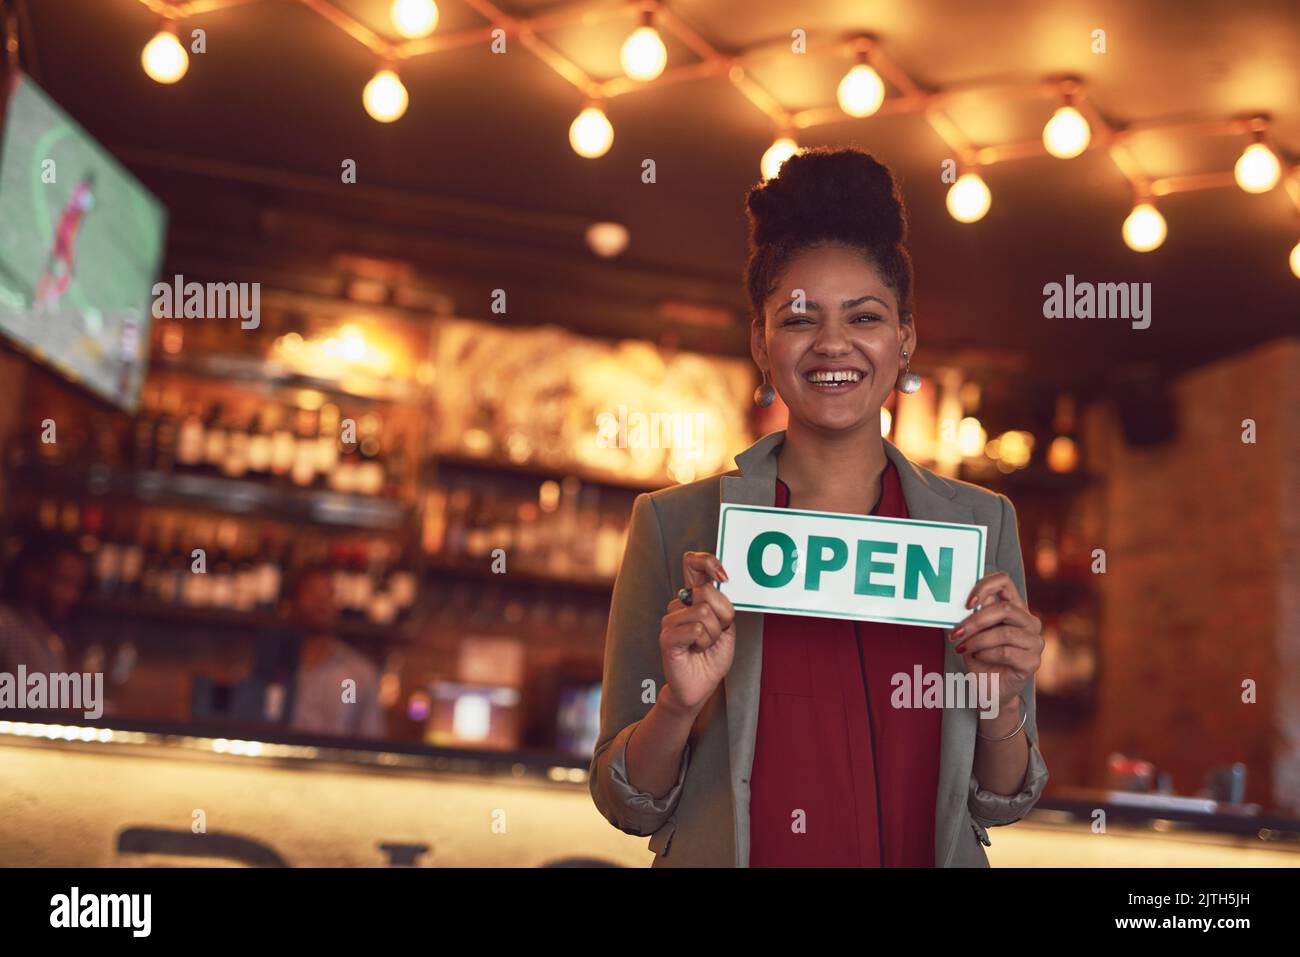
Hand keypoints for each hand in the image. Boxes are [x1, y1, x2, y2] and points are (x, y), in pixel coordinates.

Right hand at [659, 552, 735, 714]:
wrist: (700, 686)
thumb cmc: (712, 657)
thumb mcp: (727, 628)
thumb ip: (723, 606)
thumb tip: (718, 583)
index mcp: (694, 598)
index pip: (692, 563)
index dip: (707, 562)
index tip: (724, 576)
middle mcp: (679, 604)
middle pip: (707, 591)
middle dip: (723, 615)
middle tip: (717, 633)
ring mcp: (670, 620)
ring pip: (704, 613)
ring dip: (714, 634)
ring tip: (704, 645)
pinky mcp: (667, 637)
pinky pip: (696, 629)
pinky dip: (705, 642)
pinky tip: (696, 650)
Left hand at [949, 572, 1042, 709]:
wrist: (988, 690)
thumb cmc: (979, 657)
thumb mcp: (972, 633)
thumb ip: (974, 614)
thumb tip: (966, 600)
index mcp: (1014, 608)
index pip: (1004, 582)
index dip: (985, 586)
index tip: (967, 603)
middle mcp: (1029, 622)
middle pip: (1005, 609)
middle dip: (975, 621)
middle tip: (956, 633)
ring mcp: (1035, 642)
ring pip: (1004, 633)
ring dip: (977, 641)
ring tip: (964, 648)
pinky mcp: (1033, 662)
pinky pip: (1006, 652)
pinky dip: (986, 654)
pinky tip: (978, 658)